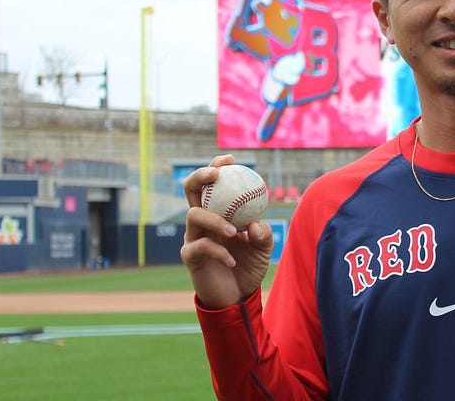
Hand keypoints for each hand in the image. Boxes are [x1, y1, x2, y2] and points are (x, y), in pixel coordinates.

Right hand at [180, 155, 274, 308]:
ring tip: (235, 231)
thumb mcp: (264, 247)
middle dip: (199, 176)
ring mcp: (194, 237)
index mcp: (219, 212)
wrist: (237, 295)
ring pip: (193, 215)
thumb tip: (255, 224)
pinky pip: (199, 246)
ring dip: (215, 219)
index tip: (230, 159)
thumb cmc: (249, 265)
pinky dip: (218, 250)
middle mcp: (202, 221)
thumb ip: (264, 234)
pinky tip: (233, 260)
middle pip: (191, 190)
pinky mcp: (190, 256)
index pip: (212, 184)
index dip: (216, 167)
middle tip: (216, 174)